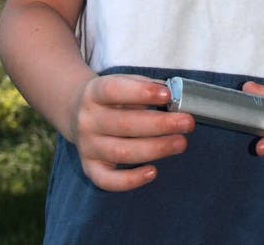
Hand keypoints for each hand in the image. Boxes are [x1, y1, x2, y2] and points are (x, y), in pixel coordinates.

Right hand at [69, 74, 194, 191]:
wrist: (76, 111)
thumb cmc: (112, 96)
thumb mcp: (122, 82)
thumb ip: (145, 87)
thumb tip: (174, 97)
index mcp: (93, 93)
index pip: (114, 90)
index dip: (141, 92)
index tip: (168, 95)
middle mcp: (87, 120)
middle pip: (124, 124)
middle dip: (160, 124)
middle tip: (187, 123)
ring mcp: (87, 146)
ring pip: (121, 152)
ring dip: (155, 149)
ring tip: (181, 143)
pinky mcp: (89, 168)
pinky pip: (107, 180)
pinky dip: (130, 180)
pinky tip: (153, 171)